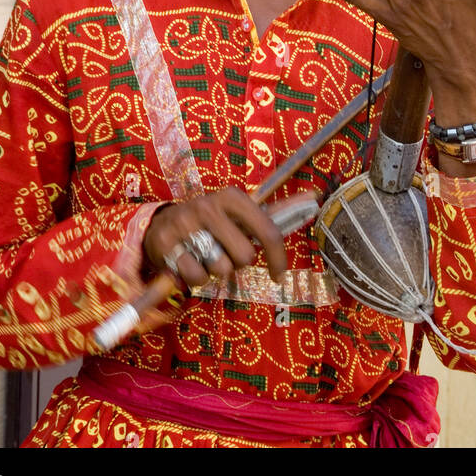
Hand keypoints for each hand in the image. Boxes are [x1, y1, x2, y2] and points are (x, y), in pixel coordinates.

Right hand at [143, 188, 286, 288]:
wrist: (161, 225)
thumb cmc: (212, 223)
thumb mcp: (240, 213)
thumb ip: (276, 209)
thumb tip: (314, 196)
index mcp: (232, 197)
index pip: (267, 231)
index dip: (278, 258)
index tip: (278, 275)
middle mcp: (208, 205)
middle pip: (244, 256)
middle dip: (238, 262)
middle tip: (225, 253)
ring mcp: (185, 223)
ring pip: (221, 269)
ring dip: (216, 271)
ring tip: (205, 257)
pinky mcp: (166, 243)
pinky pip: (197, 278)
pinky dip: (196, 279)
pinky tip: (189, 263)